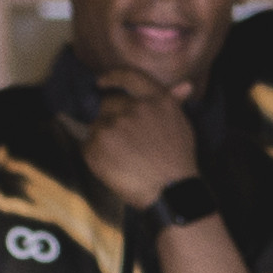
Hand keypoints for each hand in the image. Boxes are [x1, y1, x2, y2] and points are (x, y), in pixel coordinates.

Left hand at [78, 70, 202, 210]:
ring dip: (105, 140)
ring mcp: (113, 126)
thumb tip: (185, 85)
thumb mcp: (182, 127)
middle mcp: (133, 109)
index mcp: (155, 101)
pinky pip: (88, 146)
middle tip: (124, 144)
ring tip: (122, 160)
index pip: (130, 77)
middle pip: (108, 105)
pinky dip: (97, 156)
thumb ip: (175, 103)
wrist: (171, 195)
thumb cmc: (179, 164)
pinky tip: (113, 167)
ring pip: (97, 126)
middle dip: (112, 120)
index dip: (113, 78)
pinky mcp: (97, 146)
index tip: (101, 83)